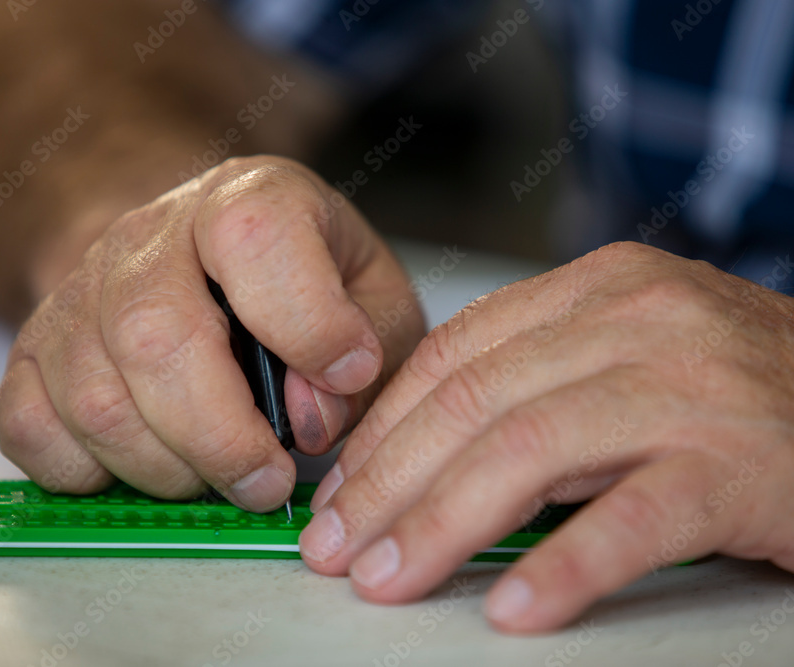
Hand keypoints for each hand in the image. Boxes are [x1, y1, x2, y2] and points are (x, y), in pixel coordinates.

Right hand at [0, 156, 423, 511]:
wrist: (194, 256)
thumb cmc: (298, 285)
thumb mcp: (372, 297)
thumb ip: (370, 349)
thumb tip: (310, 417)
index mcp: (246, 197)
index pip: (254, 236)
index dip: (305, 321)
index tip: (347, 374)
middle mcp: (148, 235)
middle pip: (154, 337)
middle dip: (221, 437)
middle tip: (268, 479)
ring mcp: (79, 290)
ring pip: (94, 399)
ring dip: (165, 468)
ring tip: (213, 473)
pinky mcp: (33, 347)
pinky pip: (29, 426)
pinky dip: (88, 472)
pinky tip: (143, 462)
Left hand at [298, 241, 793, 631]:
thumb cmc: (746, 390)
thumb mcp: (632, 352)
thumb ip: (541, 378)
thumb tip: (428, 450)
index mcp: (596, 290)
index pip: (455, 353)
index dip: (384, 427)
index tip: (340, 487)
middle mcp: (635, 321)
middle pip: (472, 403)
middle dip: (387, 484)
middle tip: (334, 547)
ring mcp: (687, 387)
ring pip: (528, 452)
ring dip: (440, 525)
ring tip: (387, 581)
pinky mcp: (738, 464)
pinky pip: (632, 521)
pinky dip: (565, 568)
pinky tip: (513, 610)